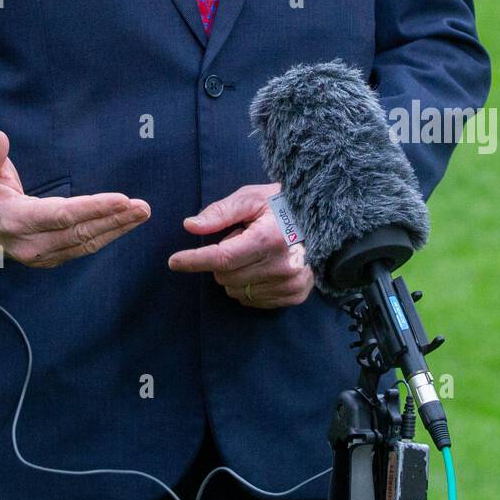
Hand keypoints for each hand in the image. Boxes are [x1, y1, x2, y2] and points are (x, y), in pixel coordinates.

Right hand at [0, 127, 150, 267]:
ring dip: (115, 229)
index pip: (62, 215)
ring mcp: (40, 256)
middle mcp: (30, 244)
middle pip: (80, 232)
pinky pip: (81, 249)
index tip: (122, 199)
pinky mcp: (48, 259)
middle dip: (114, 219)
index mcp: (16, 220)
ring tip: (141, 214)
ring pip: (85, 244)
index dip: (94, 208)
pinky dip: (104, 237)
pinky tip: (122, 225)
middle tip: (143, 206)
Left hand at [167, 183, 313, 307]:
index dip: (194, 260)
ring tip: (256, 251)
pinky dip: (249, 285)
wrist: (325, 220)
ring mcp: (291, 284)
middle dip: (221, 260)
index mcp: (269, 239)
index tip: (173, 261)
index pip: (222, 258)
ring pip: (236, 291)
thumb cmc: (283, 204)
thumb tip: (190, 226)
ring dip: (235, 273)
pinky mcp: (296, 295)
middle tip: (240, 238)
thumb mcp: (251, 198)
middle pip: (225, 276)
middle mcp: (282, 266)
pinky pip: (253, 300)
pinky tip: (263, 266)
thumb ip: (220, 212)